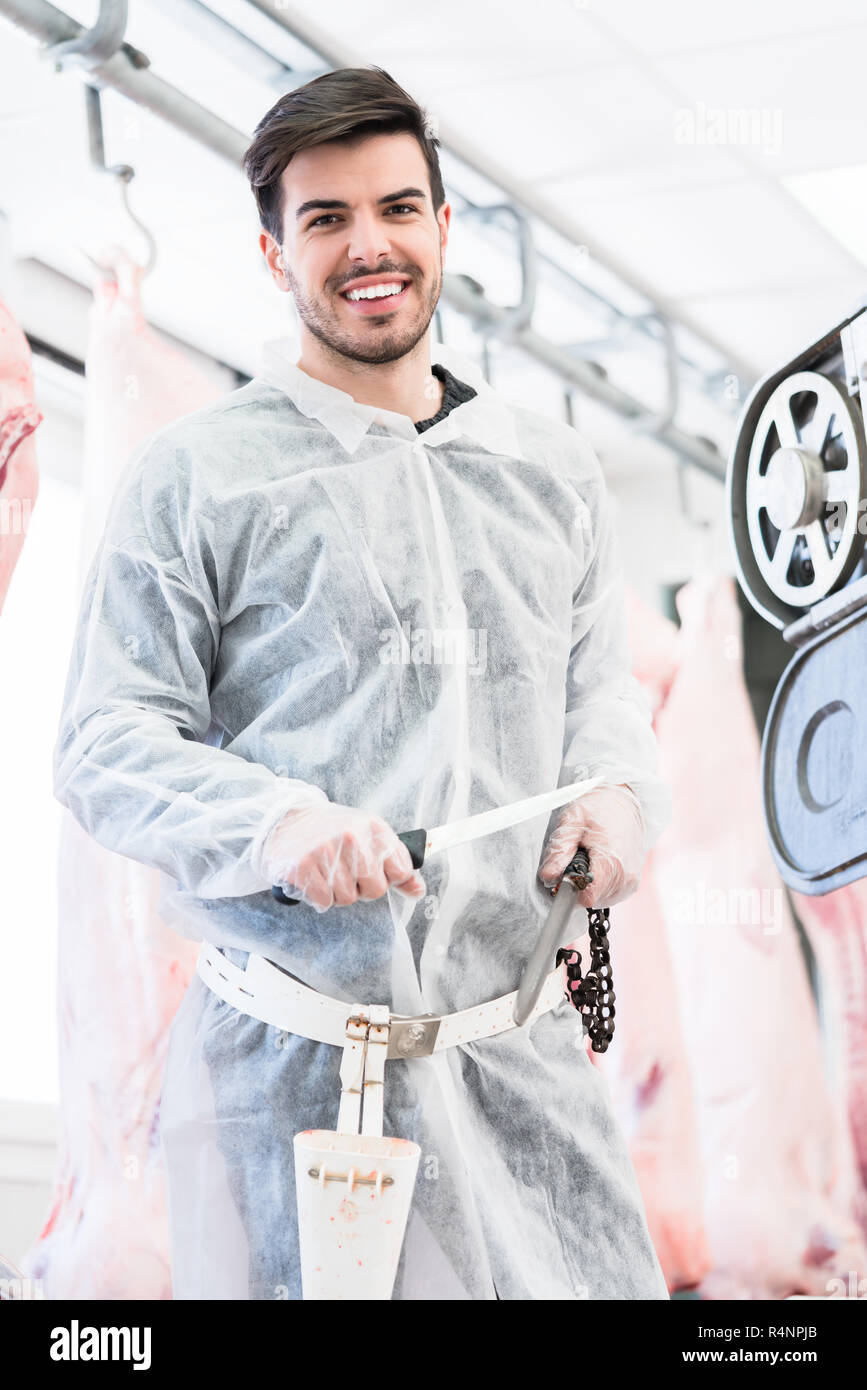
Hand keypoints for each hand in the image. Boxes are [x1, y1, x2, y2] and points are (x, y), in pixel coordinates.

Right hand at [261, 802, 425, 912]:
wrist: (286, 821)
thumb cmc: (332, 831)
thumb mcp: (368, 836)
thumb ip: (395, 863)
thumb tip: (418, 891)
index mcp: (373, 827)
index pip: (401, 870)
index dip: (388, 877)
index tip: (375, 870)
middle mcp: (352, 836)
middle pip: (375, 890)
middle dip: (362, 888)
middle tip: (346, 871)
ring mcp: (327, 850)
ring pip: (347, 899)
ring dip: (338, 892)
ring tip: (327, 871)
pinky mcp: (304, 865)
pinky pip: (324, 901)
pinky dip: (319, 896)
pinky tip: (314, 876)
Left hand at [537, 783, 644, 909]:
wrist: (624, 801)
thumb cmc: (597, 808)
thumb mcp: (572, 821)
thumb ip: (559, 850)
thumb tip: (548, 877)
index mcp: (611, 861)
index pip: (586, 897)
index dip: (569, 890)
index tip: (562, 876)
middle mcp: (625, 876)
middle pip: (591, 900)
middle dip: (577, 886)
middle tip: (574, 861)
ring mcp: (631, 881)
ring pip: (600, 901)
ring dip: (588, 887)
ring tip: (588, 861)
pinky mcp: (632, 883)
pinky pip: (610, 896)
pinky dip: (599, 886)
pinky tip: (597, 866)